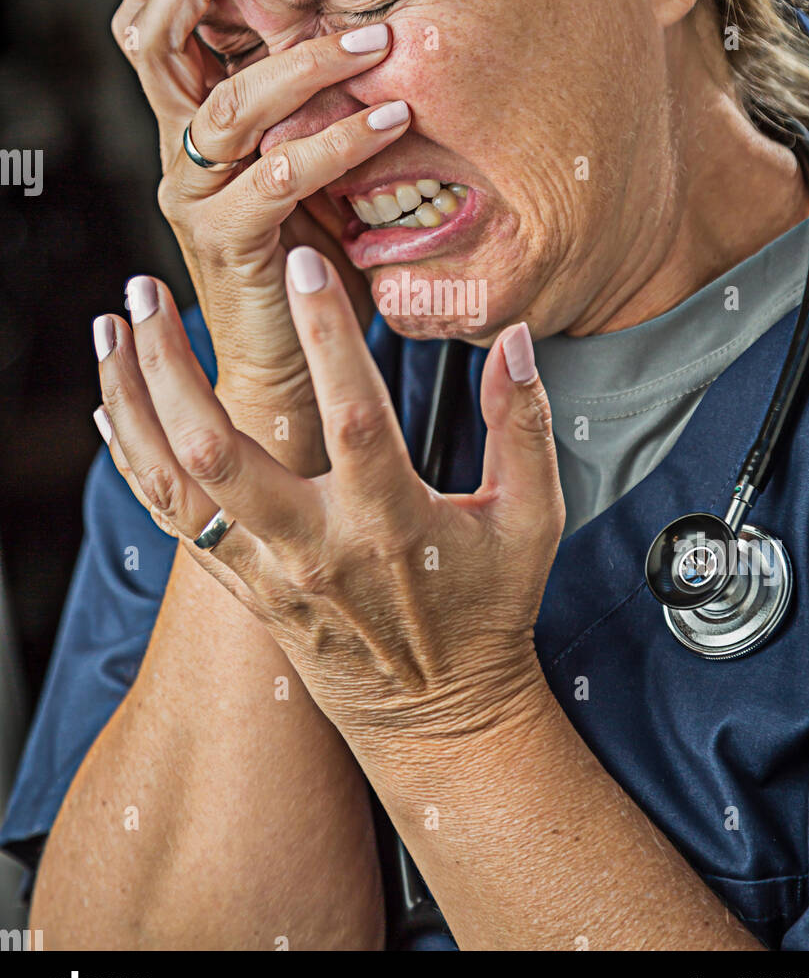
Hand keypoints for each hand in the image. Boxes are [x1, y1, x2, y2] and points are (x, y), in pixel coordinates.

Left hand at [92, 255, 565, 760]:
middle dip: (174, 367)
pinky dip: (132, 461)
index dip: (328, 336)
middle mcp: (315, 548)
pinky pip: (172, 523)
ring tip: (109, 331)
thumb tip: (515, 341)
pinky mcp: (244, 589)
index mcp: (390, 521)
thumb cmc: (486, 610)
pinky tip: (109, 408)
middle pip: (220, 452)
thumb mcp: (529, 518)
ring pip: (176, 485)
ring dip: (133, 404)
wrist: (438, 714)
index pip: (353, 417)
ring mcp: (269, 573)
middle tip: (148, 291)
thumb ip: (522, 425)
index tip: (303, 263)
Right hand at [111, 0, 408, 468]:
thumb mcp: (301, 173)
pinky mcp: (232, 243)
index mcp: (192, 133)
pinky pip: (279, 178)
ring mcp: (199, 200)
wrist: (288, 370)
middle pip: (161, 51)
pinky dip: (335, 143)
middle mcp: (182, 158)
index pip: (151, 39)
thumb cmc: (302, 266)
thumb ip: (304, 114)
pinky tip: (387, 123)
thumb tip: (359, 38)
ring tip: (375, 42)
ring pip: (230, 107)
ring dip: (303, 64)